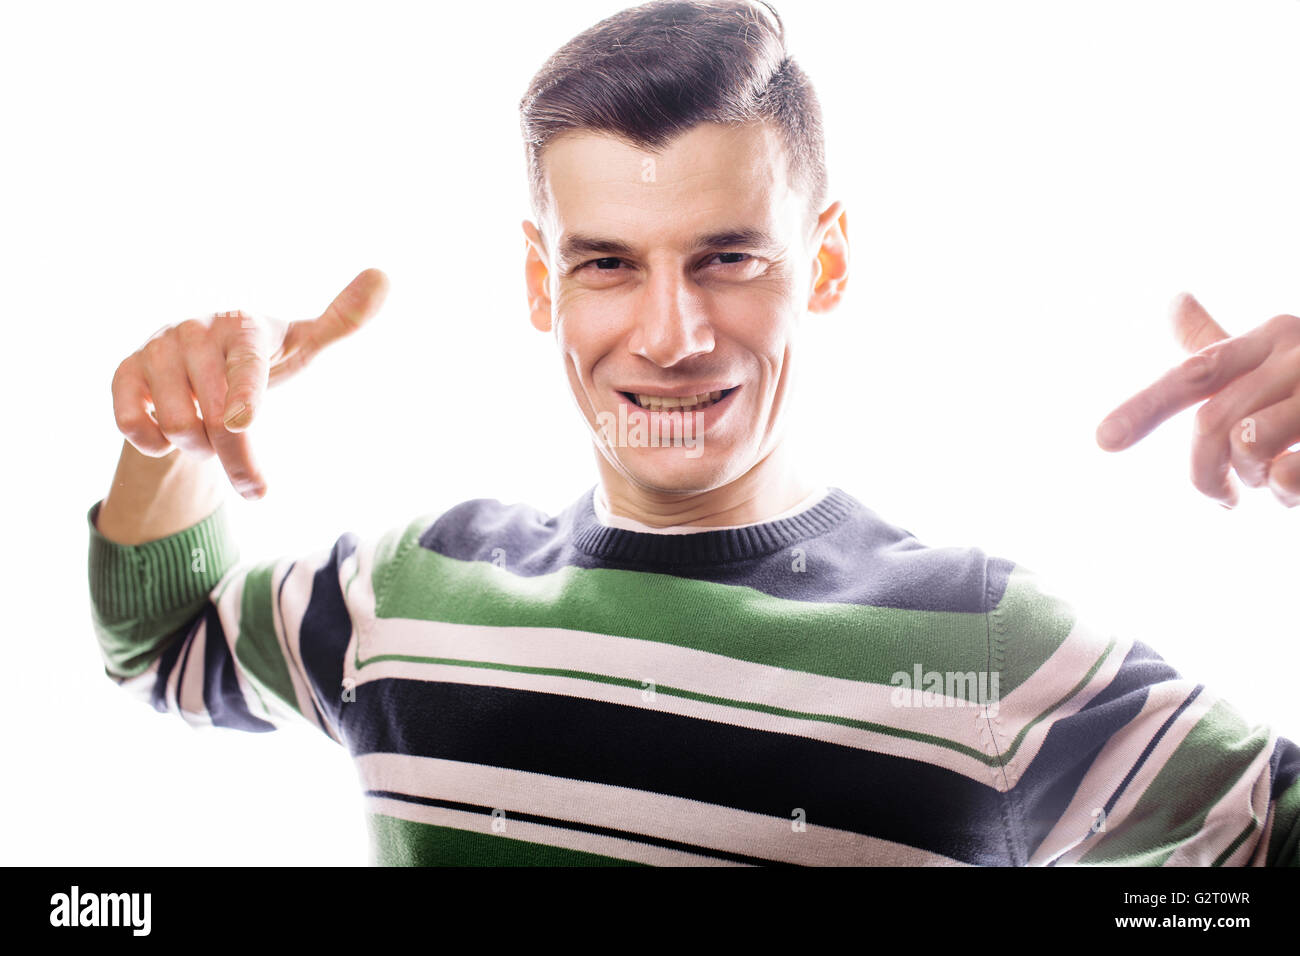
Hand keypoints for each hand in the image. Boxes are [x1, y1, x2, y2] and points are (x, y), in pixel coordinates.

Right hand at [111, 268, 389, 498]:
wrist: (199, 364)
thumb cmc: (261, 356)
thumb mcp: (303, 343)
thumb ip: (343, 319)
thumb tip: (384, 275)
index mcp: (243, 326)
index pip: (246, 366)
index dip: (245, 396)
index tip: (243, 424)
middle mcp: (194, 330)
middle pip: (216, 417)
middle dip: (235, 457)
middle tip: (251, 474)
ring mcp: (155, 349)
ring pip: (175, 426)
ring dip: (197, 450)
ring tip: (208, 434)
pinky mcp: (124, 371)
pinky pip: (132, 425)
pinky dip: (155, 445)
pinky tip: (170, 436)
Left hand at [1095, 292, 1299, 507]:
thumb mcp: (1277, 356)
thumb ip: (1222, 346)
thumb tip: (1173, 302)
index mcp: (1274, 335)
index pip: (1195, 373)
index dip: (1145, 406)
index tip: (1102, 441)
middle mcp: (1299, 352)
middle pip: (1215, 422)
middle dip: (1204, 470)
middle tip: (1220, 496)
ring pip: (1250, 443)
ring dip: (1250, 477)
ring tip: (1269, 482)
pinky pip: (1290, 470)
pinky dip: (1282, 488)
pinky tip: (1292, 486)